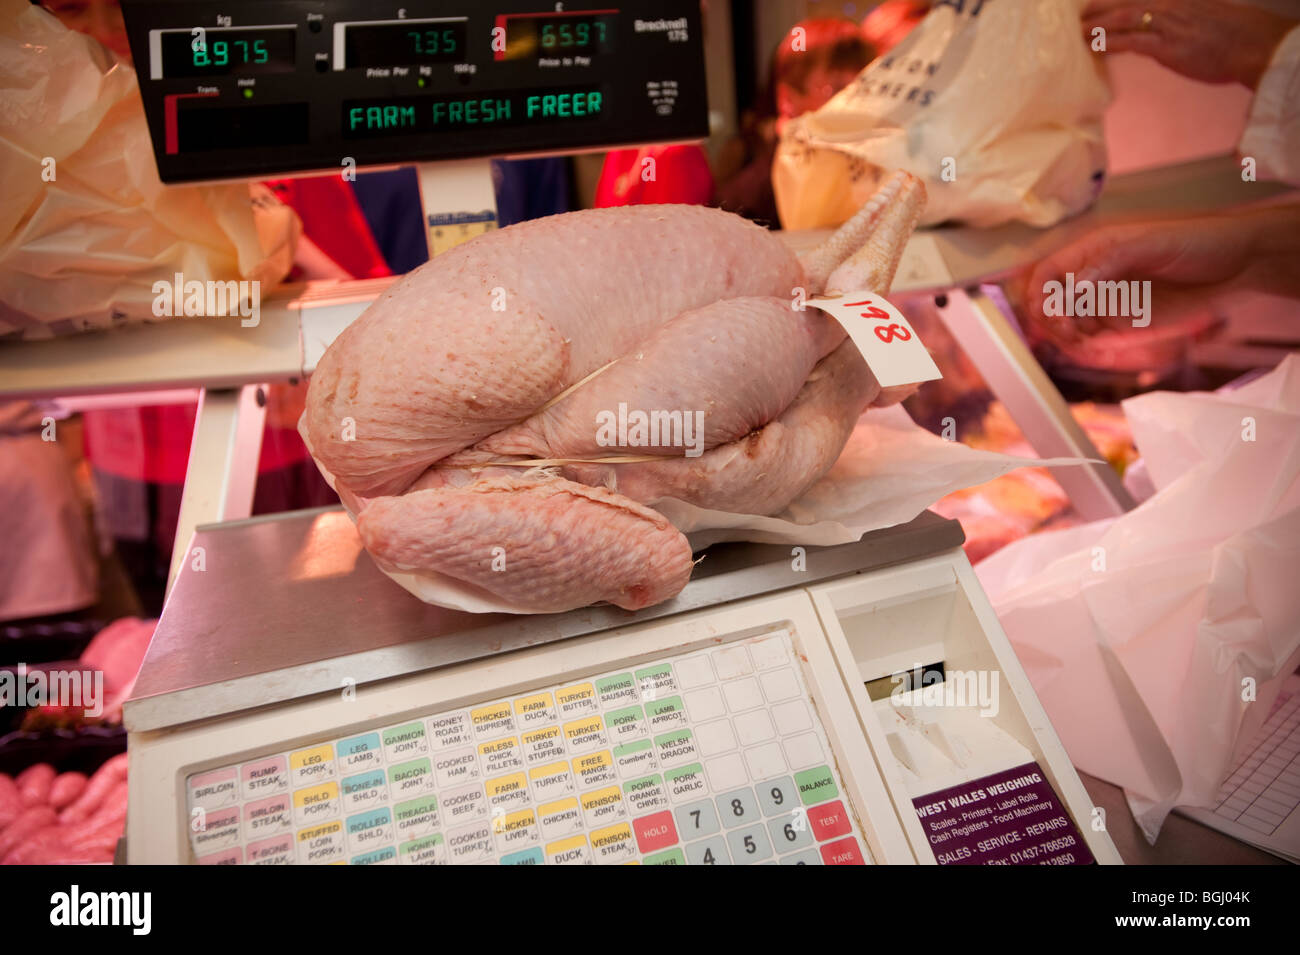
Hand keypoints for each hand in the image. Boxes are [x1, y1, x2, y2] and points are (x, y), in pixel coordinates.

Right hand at [1020, 204, 1299, 340]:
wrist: (1237, 267)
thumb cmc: (1197, 242)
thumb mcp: (1150, 243)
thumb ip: (1108, 261)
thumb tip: (1074, 288)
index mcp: (1094, 250)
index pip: (1049, 271)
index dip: (1040, 291)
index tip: (1048, 310)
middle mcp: (1093, 278)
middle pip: (1048, 301)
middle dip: (1049, 318)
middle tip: (1068, 329)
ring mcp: (1106, 303)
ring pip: (1063, 325)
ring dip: (1064, 336)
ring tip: (1082, 338)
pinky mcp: (1122, 325)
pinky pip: (1087, 341)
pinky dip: (1081, 348)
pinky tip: (1092, 346)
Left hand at [1082, 0, 1296, 88]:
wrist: (1251, 44)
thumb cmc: (1227, 34)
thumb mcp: (1198, 15)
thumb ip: (1173, 17)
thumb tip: (1152, 28)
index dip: (1108, 1)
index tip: (1088, 6)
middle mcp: (1167, 4)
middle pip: (1122, 3)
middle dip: (1095, 9)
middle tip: (1071, 18)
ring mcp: (1167, 24)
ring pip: (1122, 20)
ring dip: (1096, 26)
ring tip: (1076, 33)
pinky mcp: (1167, 47)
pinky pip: (1131, 43)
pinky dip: (1110, 44)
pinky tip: (1094, 47)